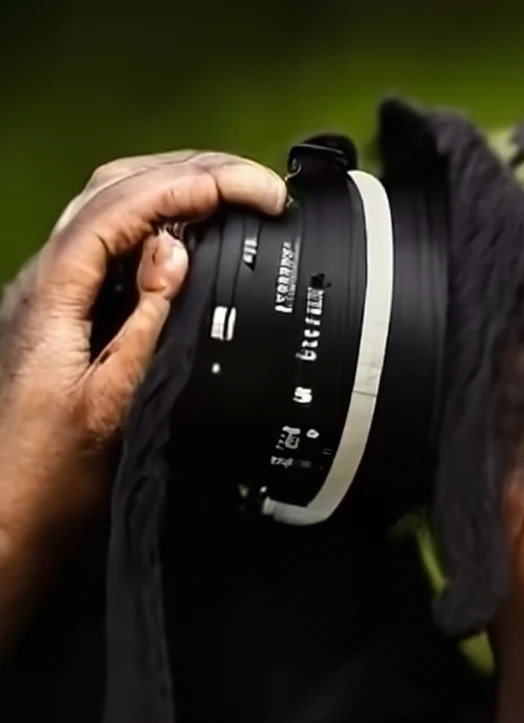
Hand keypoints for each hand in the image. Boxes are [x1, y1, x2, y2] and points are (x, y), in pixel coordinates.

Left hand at [0, 151, 285, 654]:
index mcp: (56, 291)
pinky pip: (113, 239)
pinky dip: (161, 220)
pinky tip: (193, 236)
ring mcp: (57, 287)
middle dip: (192, 171)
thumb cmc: (52, 467)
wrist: (12, 507)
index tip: (256, 192)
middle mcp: (50, 275)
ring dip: (175, 187)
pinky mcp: (70, 306)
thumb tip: (174, 250)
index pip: (127, 205)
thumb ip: (145, 320)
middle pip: (117, 186)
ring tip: (235, 195)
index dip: (196, 184)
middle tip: (257, 185)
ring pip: (112, 204)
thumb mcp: (113, 399)